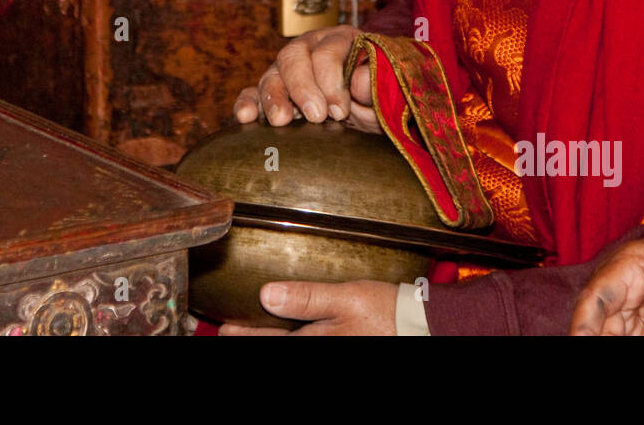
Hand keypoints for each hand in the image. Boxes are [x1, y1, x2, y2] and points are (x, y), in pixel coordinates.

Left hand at [218, 281, 397, 334]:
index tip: (226, 326)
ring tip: (255, 329)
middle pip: (278, 344)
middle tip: (231, 329)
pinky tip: (290, 329)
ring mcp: (329, 349)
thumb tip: (266, 294)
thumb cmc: (384, 313)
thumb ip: (307, 298)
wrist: (418, 328)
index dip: (245, 333)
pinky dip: (293, 336)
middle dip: (255, 336)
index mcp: (315, 342)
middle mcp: (319, 350)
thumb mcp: (346, 298)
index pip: (270, 340)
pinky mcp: (339, 344)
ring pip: (291, 343)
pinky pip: (309, 341)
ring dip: (273, 337)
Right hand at [233, 25, 379, 131]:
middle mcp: (310, 48)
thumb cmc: (383, 95)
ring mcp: (289, 70)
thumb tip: (358, 81)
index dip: (331, 81)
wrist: (377, 109)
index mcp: (342, 40)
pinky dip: (248, 104)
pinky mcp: (275, 92)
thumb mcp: (389, 90)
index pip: (327, 51)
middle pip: (293, 57)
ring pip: (271, 74)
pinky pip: (253, 93)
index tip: (340, 111)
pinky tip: (246, 117)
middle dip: (302, 87)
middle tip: (316, 116)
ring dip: (274, 98)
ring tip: (281, 121)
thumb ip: (377, 83)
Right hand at [570, 227, 643, 334]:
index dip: (583, 323)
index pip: (597, 295)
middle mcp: (626, 285)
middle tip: (607, 358)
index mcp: (632, 264)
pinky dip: (638, 344)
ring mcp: (636, 306)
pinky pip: (635, 338)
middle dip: (601, 339)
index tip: (580, 342)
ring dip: (621, 342)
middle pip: (600, 321)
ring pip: (616, 334)